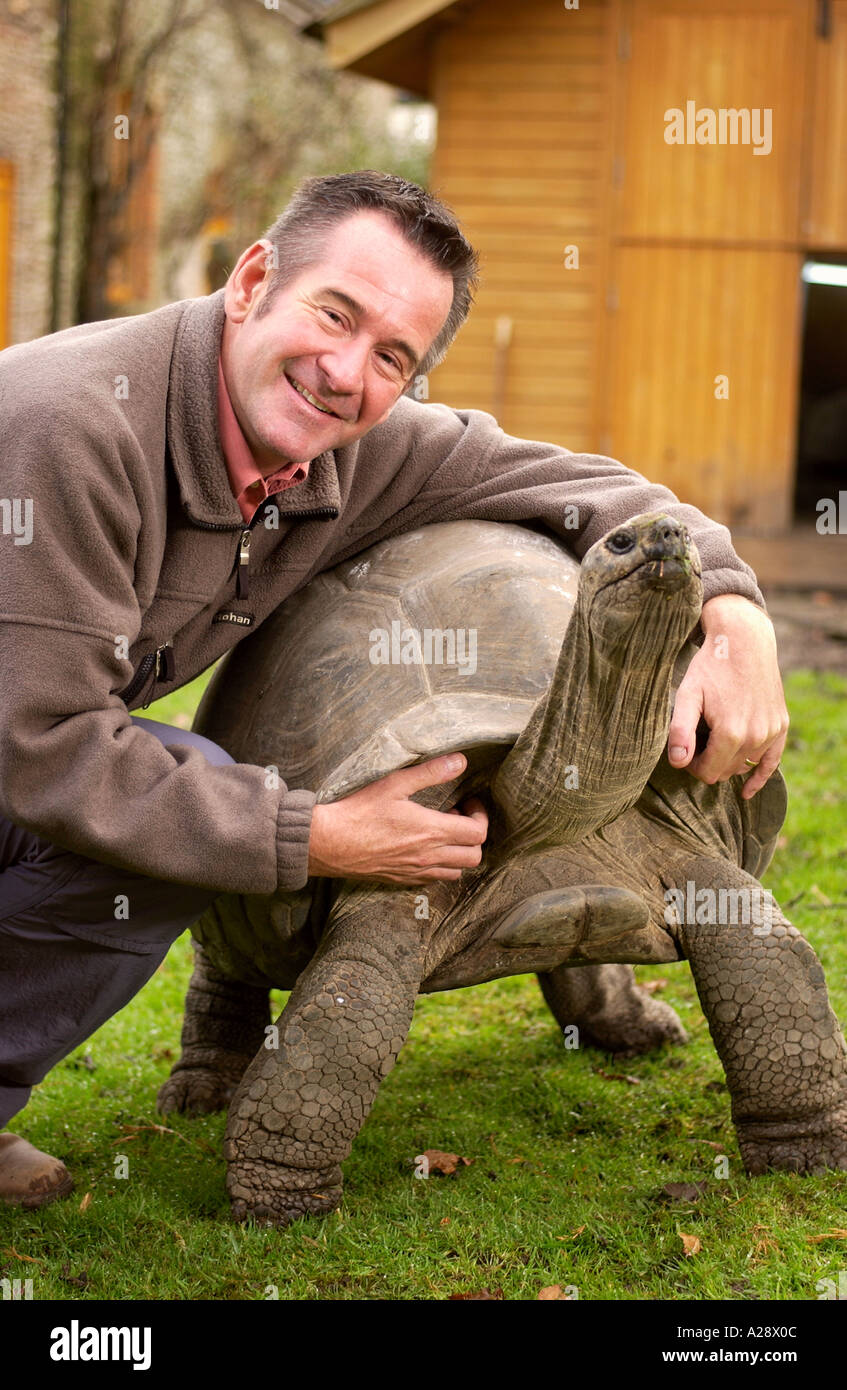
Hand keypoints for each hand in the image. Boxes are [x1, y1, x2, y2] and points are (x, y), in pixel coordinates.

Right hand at [307, 753, 488, 883]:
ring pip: (457, 872)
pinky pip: (435, 879)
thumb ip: (431, 772)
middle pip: (474, 856)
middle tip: (458, 817)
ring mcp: (416, 872)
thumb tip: (460, 761)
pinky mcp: (403, 880)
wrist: (329, 843)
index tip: (468, 802)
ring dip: (459, 853)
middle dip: (474, 836)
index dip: (480, 816)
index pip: (478, 833)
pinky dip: (441, 866)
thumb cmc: (360, 811)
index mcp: (432, 832)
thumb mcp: (395, 784)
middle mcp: (429, 857)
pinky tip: (425, 848)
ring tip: (443, 833)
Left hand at [667, 594, 788, 799]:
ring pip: (742, 766)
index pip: (707, 772)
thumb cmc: (710, 667)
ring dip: (726, 758)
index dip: (691, 765)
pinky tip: (746, 791)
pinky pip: (772, 762)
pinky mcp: (781, 725)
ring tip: (714, 734)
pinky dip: (759, 776)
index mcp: (731, 733)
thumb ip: (680, 730)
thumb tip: (678, 763)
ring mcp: (772, 732)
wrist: (744, 641)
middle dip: (707, 762)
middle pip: (724, 771)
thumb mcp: (688, 694)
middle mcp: (756, 737)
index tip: (684, 747)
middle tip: (695, 739)